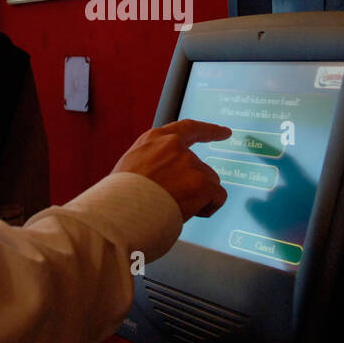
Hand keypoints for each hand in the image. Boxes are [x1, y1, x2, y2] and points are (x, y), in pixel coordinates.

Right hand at [113, 119, 231, 221]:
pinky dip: (209, 207)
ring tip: (173, 208)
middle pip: (199, 166)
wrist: (119, 212)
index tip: (224, 132)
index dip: (208, 131)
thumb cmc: (119, 197)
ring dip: (198, 197)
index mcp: (154, 139)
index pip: (188, 129)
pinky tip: (189, 214)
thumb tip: (166, 179)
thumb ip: (153, 164)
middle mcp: (174, 146)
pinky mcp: (201, 182)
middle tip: (170, 202)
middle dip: (193, 185)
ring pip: (209, 182)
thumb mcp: (131, 166)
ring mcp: (189, 163)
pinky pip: (218, 196)